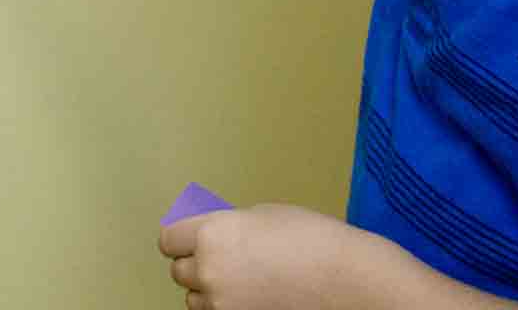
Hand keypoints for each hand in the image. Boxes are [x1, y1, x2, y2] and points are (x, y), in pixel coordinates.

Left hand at [159, 204, 361, 309]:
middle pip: (179, 271)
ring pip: (195, 300)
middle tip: (222, 261)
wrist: (350, 281)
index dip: (179, 239)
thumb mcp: (261, 216)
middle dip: (196, 265)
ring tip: (241, 283)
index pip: (168, 240)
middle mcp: (209, 271)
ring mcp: (223, 304)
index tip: (186, 240)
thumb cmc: (313, 241)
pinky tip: (249, 299)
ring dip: (209, 292)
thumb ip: (226, 227)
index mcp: (211, 234)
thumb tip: (210, 235)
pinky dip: (226, 308)